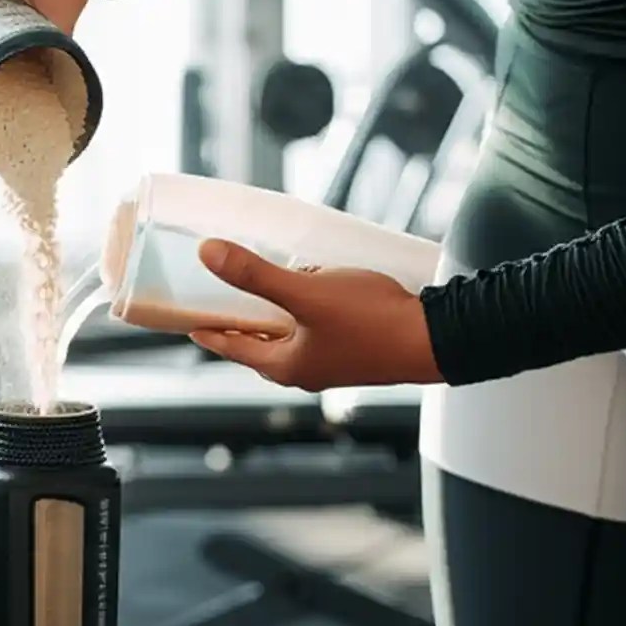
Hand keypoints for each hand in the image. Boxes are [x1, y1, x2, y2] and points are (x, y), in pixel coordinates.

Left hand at [190, 239, 443, 391]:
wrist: (434, 338)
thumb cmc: (371, 322)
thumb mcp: (306, 292)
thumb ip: (255, 274)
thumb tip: (207, 254)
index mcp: (285, 366)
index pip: (232, 347)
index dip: (209, 331)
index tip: (190, 322)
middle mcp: (305, 370)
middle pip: (259, 344)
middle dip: (241, 321)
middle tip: (222, 299)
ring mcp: (331, 362)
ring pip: (289, 336)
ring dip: (275, 313)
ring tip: (265, 285)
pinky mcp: (354, 349)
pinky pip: (316, 329)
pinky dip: (304, 311)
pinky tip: (314, 287)